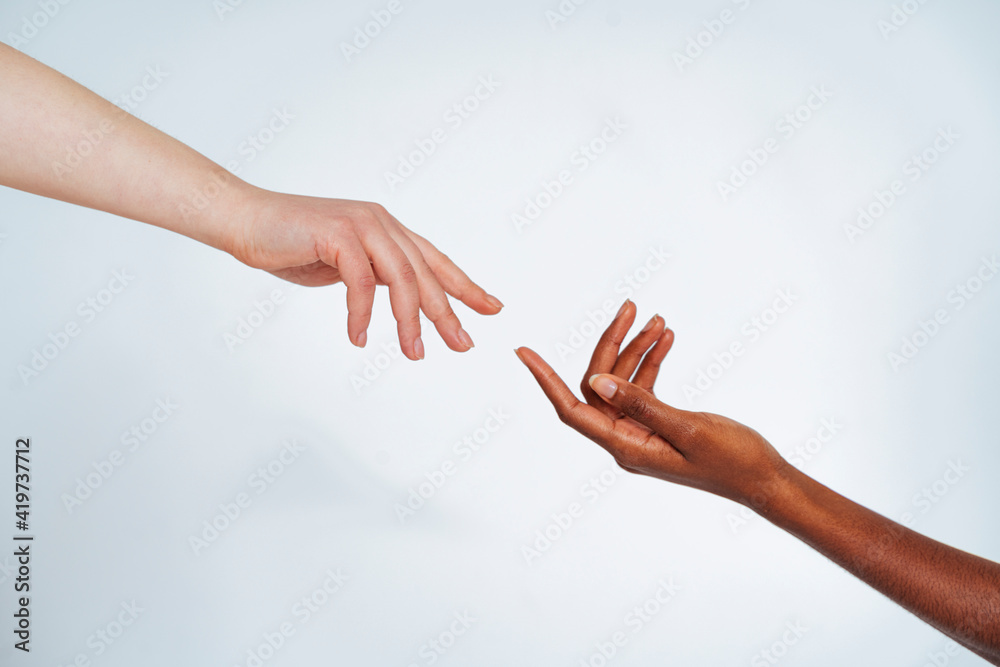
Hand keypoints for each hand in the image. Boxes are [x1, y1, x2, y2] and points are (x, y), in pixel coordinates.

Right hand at [226, 188, 502, 360]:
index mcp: (386, 229)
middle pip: (426, 273)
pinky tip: (359, 338)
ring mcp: (361, 225)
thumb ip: (373, 274)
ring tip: (415, 353)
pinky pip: (360, 281)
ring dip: (409, 320)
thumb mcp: (342, 263)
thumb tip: (398, 296)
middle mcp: (381, 223)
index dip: (465, 286)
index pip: (434, 260)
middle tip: (463, 345)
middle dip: (447, 312)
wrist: (244, 219)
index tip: (491, 308)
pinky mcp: (337, 233)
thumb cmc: (289, 242)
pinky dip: (361, 313)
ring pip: (402, 277)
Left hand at [516, 300, 790, 505]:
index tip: (524, 352)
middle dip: (613, 345)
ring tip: (658, 320)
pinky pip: (645, 388)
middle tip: (630, 309)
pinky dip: (653, 362)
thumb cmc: (732, 460)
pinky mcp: (659, 425)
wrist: (766, 479)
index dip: (546, 380)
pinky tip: (667, 338)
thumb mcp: (686, 429)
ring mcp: (642, 433)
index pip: (572, 409)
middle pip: (600, 386)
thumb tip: (595, 382)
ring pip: (624, 383)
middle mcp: (626, 441)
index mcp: (625, 448)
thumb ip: (640, 404)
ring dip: (638, 350)